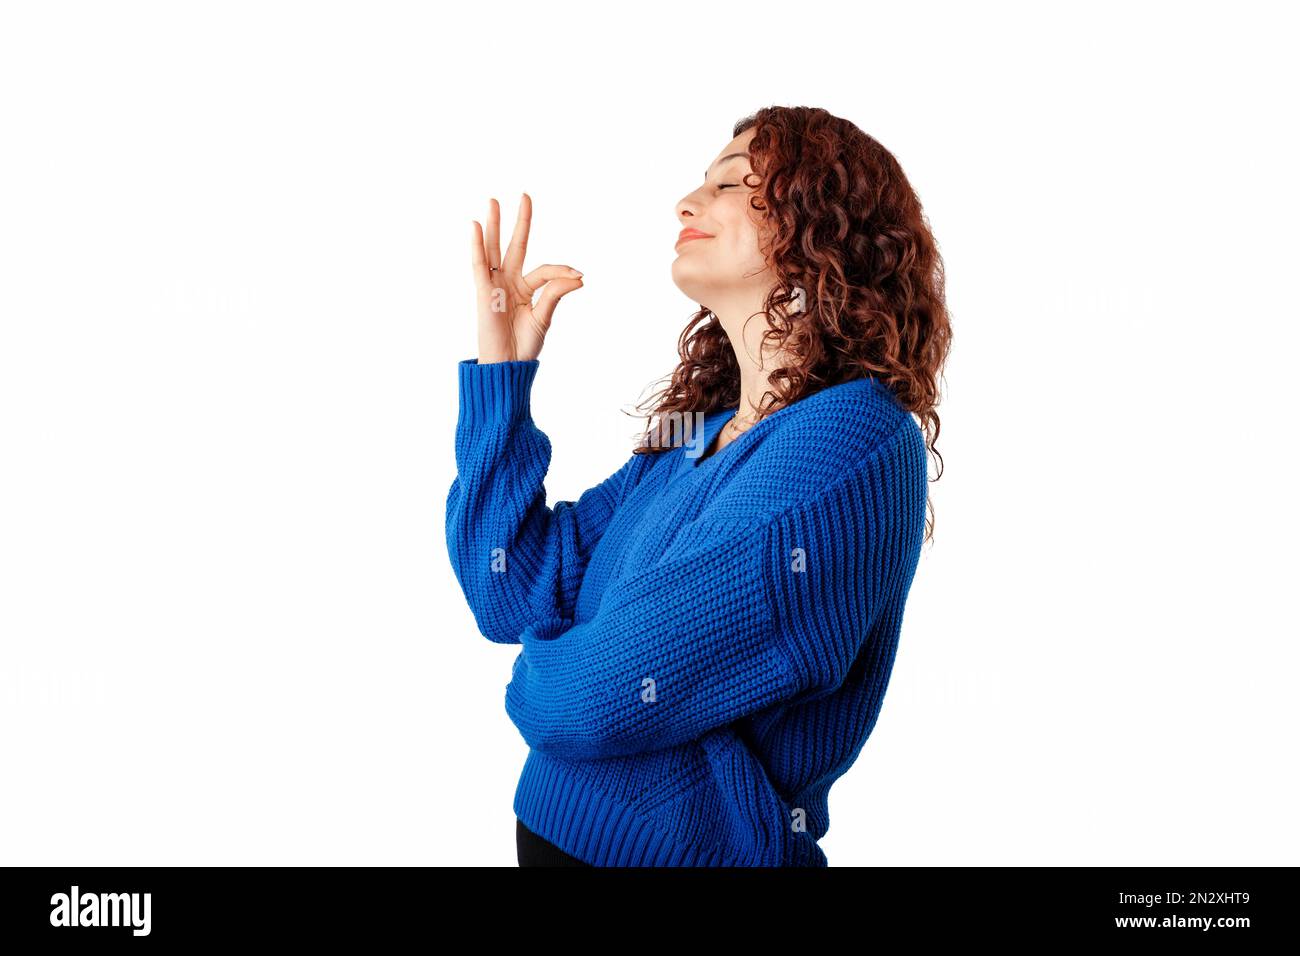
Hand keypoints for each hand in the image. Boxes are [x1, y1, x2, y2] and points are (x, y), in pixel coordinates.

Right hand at [471, 193, 582, 363]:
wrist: (507, 366)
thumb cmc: (524, 346)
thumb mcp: (544, 317)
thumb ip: (555, 294)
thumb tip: (578, 278)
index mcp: (525, 289)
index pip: (545, 271)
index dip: (563, 272)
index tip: (580, 277)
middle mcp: (509, 282)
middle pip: (513, 246)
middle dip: (519, 222)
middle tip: (525, 196)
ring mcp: (494, 285)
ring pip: (493, 249)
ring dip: (493, 226)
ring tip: (493, 202)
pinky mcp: (482, 293)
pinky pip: (478, 265)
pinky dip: (476, 246)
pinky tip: (475, 226)